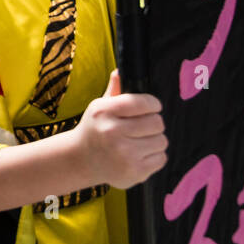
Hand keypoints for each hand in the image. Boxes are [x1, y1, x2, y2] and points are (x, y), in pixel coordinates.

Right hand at [72, 70, 166, 189]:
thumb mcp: (99, 107)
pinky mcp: (134, 172)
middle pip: (157, 122)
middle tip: (143, 127)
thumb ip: (114, 91)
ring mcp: (124, 154)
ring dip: (154, 140)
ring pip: (162, 141)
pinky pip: (161, 158)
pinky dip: (154, 156)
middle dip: (153, 123)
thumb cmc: (95, 129)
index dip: (153, 104)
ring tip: (140, 142)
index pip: (143, 103)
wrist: (81, 160)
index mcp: (104, 112)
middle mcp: (112, 132)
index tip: (152, 107)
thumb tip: (121, 71)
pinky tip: (139, 155)